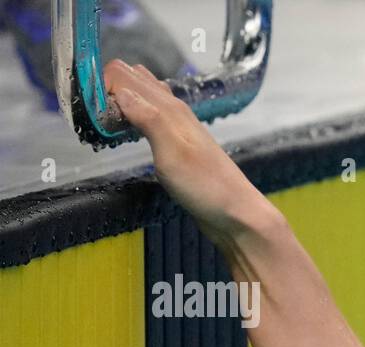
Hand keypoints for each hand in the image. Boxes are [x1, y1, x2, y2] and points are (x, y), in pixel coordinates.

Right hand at [103, 59, 279, 245]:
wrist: (238, 216)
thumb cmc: (207, 188)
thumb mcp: (172, 152)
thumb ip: (148, 119)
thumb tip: (120, 92)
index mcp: (170, 108)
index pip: (123, 75)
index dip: (100, 86)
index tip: (87, 111)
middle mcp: (174, 113)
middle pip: (131, 81)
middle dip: (104, 89)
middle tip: (90, 118)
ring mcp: (177, 129)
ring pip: (140, 98)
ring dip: (116, 102)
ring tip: (101, 125)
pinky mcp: (177, 146)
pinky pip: (148, 119)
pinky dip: (130, 118)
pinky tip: (123, 134)